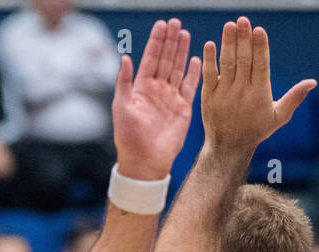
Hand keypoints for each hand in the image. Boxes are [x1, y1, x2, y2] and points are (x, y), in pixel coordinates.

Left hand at [111, 18, 200, 180]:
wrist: (145, 161)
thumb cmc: (129, 137)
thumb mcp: (122, 107)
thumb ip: (124, 82)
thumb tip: (124, 57)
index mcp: (141, 88)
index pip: (151, 58)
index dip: (156, 41)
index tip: (162, 24)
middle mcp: (157, 90)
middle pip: (166, 60)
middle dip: (170, 41)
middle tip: (176, 22)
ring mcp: (170, 98)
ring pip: (178, 69)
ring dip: (182, 52)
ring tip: (185, 34)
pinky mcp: (183, 109)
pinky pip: (190, 87)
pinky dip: (194, 73)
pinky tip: (196, 59)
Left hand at [200, 17, 314, 155]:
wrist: (228, 147)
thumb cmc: (256, 130)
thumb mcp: (279, 116)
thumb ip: (294, 97)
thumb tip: (313, 82)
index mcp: (260, 95)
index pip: (260, 66)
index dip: (259, 47)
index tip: (258, 30)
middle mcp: (242, 93)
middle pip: (243, 61)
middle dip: (244, 39)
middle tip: (243, 20)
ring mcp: (224, 95)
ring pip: (227, 65)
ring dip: (228, 44)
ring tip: (230, 25)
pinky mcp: (208, 97)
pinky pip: (209, 76)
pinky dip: (210, 60)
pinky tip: (210, 44)